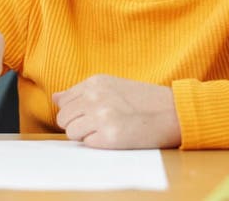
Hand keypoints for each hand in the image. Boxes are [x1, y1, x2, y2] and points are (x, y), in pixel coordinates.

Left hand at [52, 74, 180, 148]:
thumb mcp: (111, 86)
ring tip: (108, 129)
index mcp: (94, 82)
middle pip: (63, 118)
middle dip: (77, 125)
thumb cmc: (144, 100)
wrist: (173, 112)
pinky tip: (116, 136)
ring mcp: (101, 116)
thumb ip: (82, 92)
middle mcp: (95, 97)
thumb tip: (55, 98)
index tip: (90, 115)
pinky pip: (87, 144)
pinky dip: (98, 144)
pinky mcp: (110, 136)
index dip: (75, 113)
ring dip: (86, 135)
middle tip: (99, 125)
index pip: (63, 102)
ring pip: (72, 132)